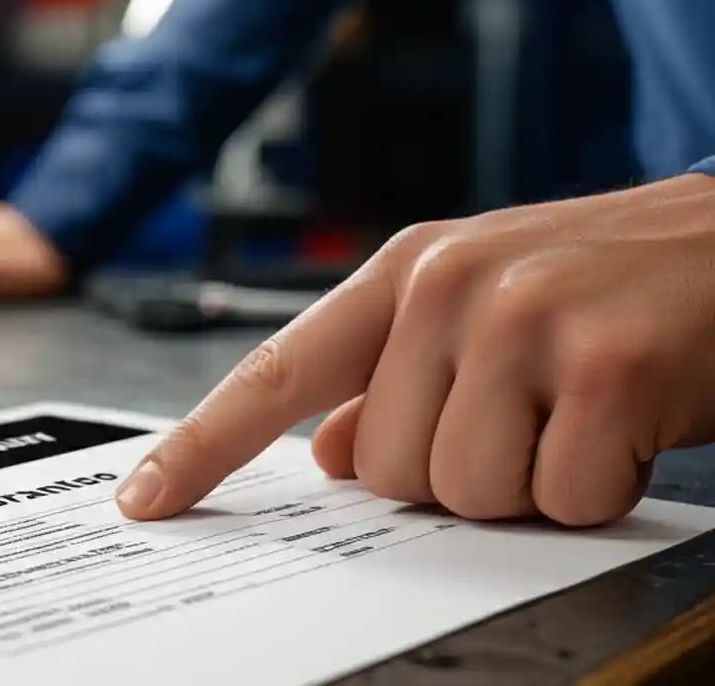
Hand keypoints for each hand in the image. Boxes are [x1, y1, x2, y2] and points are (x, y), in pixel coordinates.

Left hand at [116, 173, 714, 526]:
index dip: (203, 445)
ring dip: (526, 480)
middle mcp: (449, 286)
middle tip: (527, 412)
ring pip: (462, 492)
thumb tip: (334, 453)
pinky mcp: (605, 367)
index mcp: (406, 272)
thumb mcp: (483, 312)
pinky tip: (623, 422)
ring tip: (574, 411)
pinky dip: (595, 488)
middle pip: (385, 470)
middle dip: (456, 472)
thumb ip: (393, 379)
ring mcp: (524, 320)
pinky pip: (557, 499)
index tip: (148, 499)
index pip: (276, 370)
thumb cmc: (606, 285)